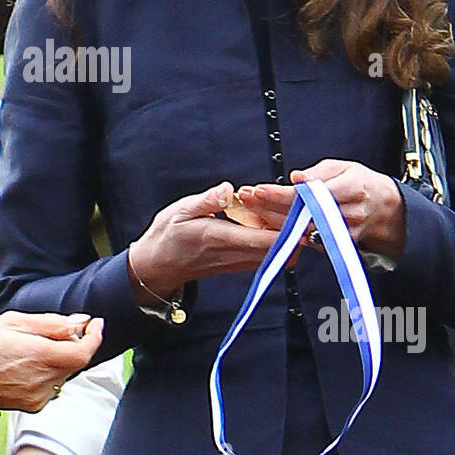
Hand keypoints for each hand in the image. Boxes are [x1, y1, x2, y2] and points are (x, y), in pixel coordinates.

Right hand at [0, 313, 102, 412]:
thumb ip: (52, 323)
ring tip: (34, 349)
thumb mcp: (15, 322)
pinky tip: (28, 365)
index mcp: (38, 355)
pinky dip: (49, 373)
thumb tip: (80, 322)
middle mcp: (42, 379)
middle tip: (57, 332)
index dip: (95, 337)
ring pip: (65, 373)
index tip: (96, 324)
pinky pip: (53, 385)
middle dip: (74, 344)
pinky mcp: (34, 405)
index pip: (83, 352)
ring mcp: (39, 395)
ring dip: (61, 359)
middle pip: (76, 362)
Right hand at [127, 181, 280, 298]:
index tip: (296, 208)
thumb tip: (228, 189)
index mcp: (221, 238)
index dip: (289, 227)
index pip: (268, 240)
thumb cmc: (168, 236)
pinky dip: (273, 238)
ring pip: (278, 252)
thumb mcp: (181, 210)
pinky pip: (267, 254)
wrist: (158, 266)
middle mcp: (234, 254)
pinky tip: (265, 220)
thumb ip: (207, 200)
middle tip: (287, 202)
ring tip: (276, 208)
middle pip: (281, 247)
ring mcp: (239, 263)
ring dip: (283, 231)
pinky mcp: (240, 265)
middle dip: (291, 225)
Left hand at [241, 160, 405, 258]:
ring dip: (270, 219)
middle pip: (300, 214)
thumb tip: (296, 179)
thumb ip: (319, 172)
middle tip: (245, 197)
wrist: (385, 209)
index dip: (280, 193)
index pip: (308, 194)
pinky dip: (283, 230)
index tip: (258, 189)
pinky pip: (303, 240)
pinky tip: (265, 221)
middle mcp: (347, 215)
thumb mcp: (344, 167)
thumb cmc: (361, 183)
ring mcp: (341, 234)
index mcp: (351, 190)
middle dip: (268, 206)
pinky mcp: (335, 246)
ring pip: (299, 230)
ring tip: (249, 206)